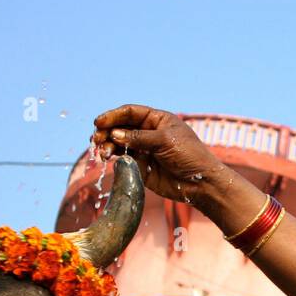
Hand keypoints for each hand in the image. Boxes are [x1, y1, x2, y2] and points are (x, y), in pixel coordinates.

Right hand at [91, 105, 228, 204]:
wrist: (200, 183)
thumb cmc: (189, 156)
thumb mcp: (164, 141)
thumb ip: (139, 137)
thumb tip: (114, 135)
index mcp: (158, 119)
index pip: (130, 112)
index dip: (113, 116)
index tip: (99, 122)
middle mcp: (149, 132)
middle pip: (121, 126)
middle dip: (107, 131)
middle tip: (95, 138)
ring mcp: (144, 149)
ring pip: (119, 143)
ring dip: (107, 145)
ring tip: (101, 151)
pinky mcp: (141, 165)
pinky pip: (123, 158)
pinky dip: (113, 157)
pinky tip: (106, 158)